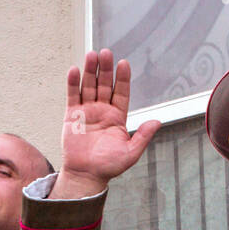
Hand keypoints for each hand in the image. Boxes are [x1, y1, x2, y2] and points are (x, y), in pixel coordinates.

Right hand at [52, 49, 159, 197]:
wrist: (86, 175)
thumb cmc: (108, 166)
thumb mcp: (131, 153)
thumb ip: (143, 136)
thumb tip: (157, 122)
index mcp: (117, 117)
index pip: (121, 92)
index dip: (122, 78)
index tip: (123, 64)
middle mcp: (103, 110)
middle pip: (104, 84)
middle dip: (105, 69)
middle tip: (105, 53)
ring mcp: (87, 111)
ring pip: (89, 86)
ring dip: (90, 71)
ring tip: (91, 56)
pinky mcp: (71, 115)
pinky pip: (72, 95)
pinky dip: (73, 83)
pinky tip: (75, 71)